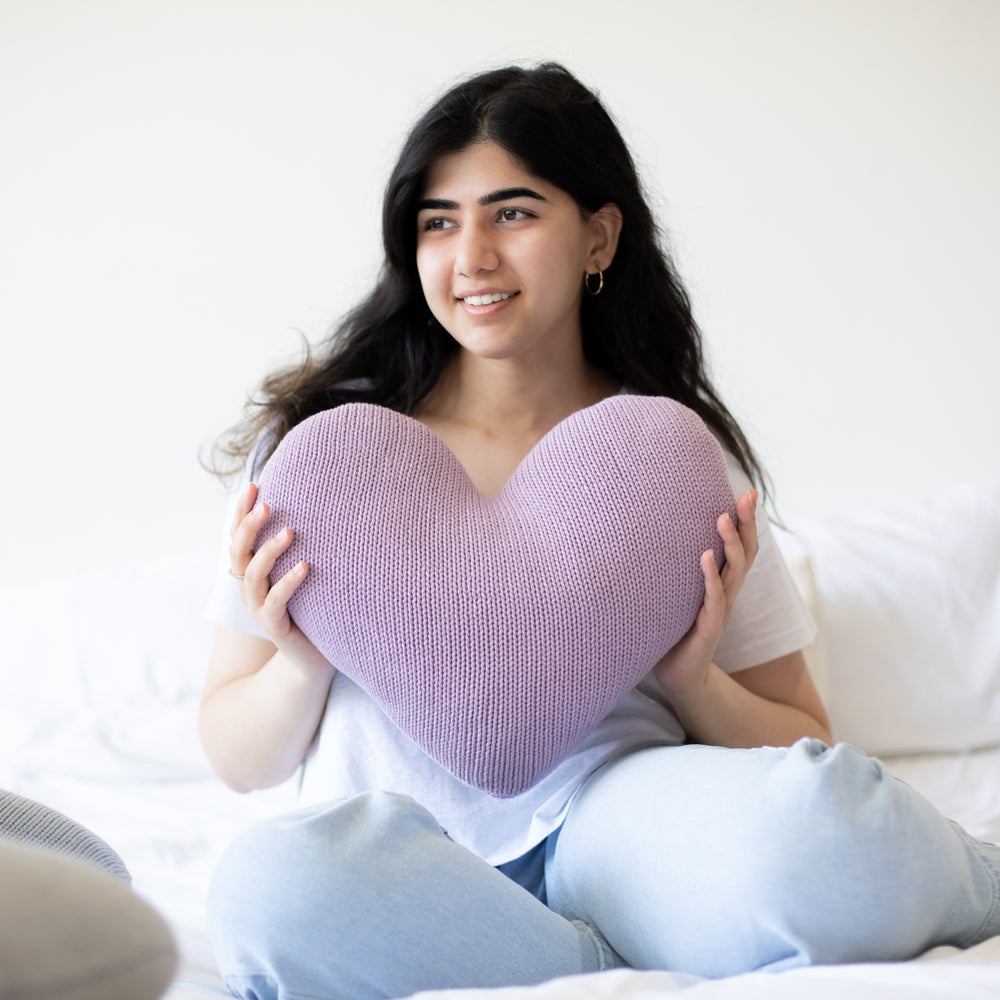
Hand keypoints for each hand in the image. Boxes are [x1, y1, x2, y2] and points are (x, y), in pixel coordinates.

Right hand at [228, 483, 310, 648]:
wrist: (312, 657)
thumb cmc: (310, 607)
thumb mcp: (301, 572)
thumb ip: (298, 546)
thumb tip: (315, 501)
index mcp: (251, 572)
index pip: (238, 536)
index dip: (241, 512)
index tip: (253, 485)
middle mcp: (249, 589)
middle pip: (238, 552)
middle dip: (249, 526)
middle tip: (266, 504)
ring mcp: (259, 609)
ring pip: (253, 575)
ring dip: (269, 551)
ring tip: (289, 532)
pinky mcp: (274, 627)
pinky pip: (275, 602)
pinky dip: (289, 583)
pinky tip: (305, 566)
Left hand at [653, 490, 758, 697]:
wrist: (678, 674)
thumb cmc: (675, 628)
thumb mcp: (680, 592)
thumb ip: (680, 567)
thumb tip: (659, 530)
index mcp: (723, 583)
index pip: (742, 547)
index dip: (748, 521)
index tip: (749, 492)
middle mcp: (727, 593)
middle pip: (746, 553)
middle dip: (748, 523)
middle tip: (748, 495)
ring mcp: (721, 609)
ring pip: (735, 572)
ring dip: (730, 543)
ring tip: (722, 518)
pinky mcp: (709, 627)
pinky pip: (714, 598)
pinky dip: (710, 576)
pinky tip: (705, 556)